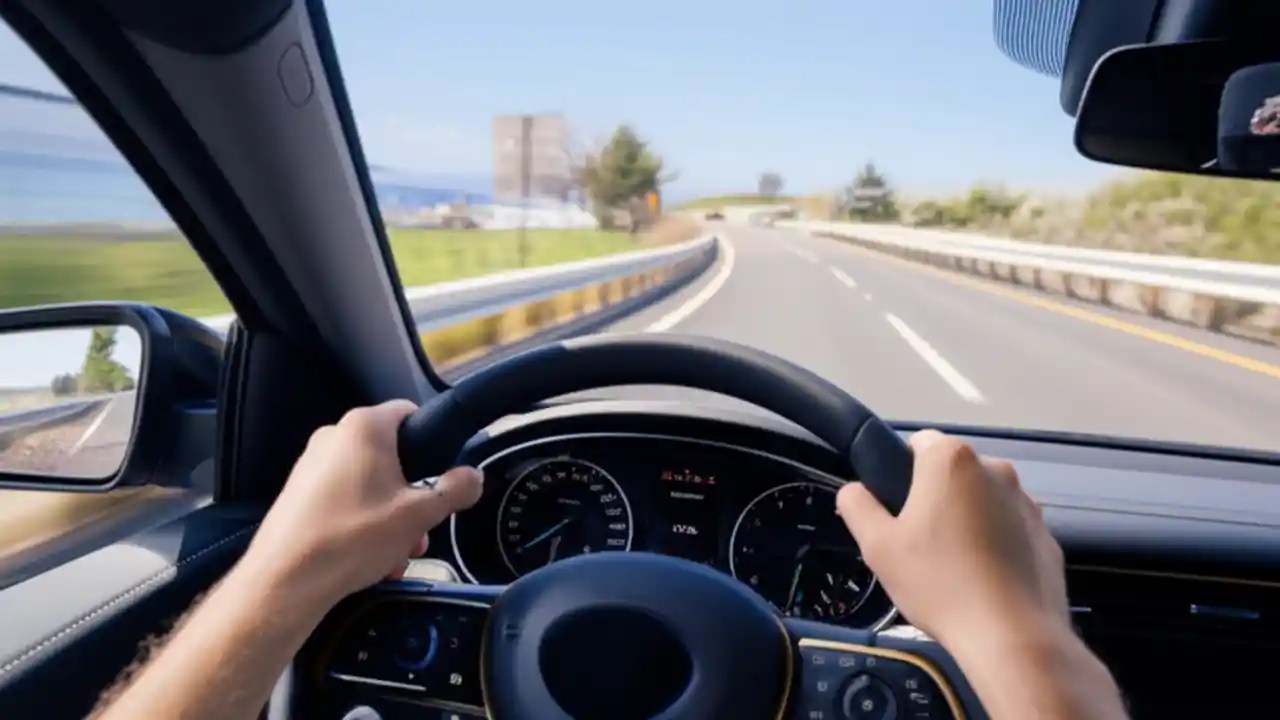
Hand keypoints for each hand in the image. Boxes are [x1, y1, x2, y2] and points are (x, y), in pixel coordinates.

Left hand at [242, 400, 482, 613]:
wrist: (285, 580)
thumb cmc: (355, 536)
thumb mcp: (419, 515)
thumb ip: (454, 490)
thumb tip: (473, 476)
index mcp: (364, 427)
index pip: (410, 412)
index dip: (434, 440)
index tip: (444, 474)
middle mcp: (334, 436)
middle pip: (391, 456)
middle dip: (412, 495)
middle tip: (420, 530)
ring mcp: (311, 465)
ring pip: (369, 484)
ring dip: (390, 517)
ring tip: (395, 554)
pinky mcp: (298, 495)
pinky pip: (344, 501)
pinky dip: (362, 524)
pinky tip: (369, 560)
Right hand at [835, 429, 1067, 653]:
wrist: (1011, 634)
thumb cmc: (938, 582)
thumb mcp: (878, 546)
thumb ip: (858, 506)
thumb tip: (854, 490)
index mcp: (951, 460)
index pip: (919, 443)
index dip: (902, 472)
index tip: (897, 511)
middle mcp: (996, 469)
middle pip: (954, 473)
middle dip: (937, 497)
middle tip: (920, 544)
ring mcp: (1027, 502)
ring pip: (984, 500)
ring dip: (969, 519)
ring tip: (955, 567)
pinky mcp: (1048, 535)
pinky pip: (1011, 529)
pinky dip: (998, 543)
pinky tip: (986, 580)